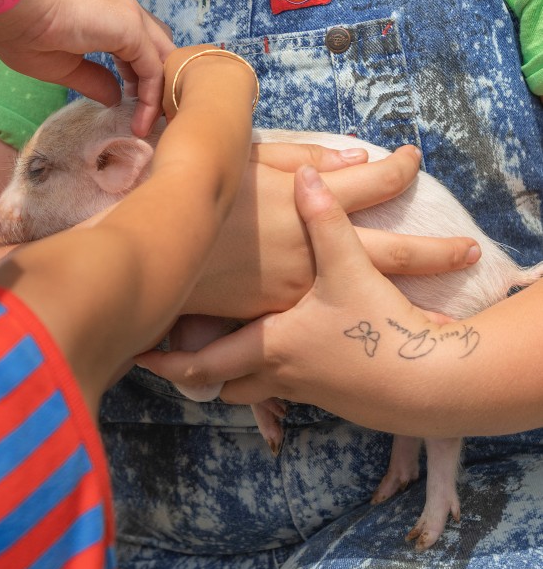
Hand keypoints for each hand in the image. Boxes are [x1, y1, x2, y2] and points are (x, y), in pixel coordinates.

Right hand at [0, 0, 172, 136]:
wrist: (12, 7)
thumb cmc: (23, 32)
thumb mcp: (62, 66)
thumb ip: (93, 79)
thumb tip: (115, 97)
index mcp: (104, 12)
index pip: (138, 43)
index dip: (138, 75)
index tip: (129, 104)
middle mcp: (123, 9)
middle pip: (158, 49)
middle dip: (157, 83)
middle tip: (148, 116)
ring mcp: (130, 16)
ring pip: (161, 58)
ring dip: (158, 93)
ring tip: (148, 125)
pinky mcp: (132, 28)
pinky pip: (153, 69)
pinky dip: (151, 97)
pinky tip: (141, 121)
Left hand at [136, 165, 443, 420]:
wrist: (430, 384)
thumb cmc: (380, 329)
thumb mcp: (350, 268)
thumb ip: (325, 219)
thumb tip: (308, 174)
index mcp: (272, 342)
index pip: (205, 361)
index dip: (169, 362)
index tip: (139, 358)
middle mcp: (280, 370)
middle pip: (222, 381)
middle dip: (193, 373)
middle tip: (163, 361)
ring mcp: (306, 388)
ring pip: (251, 387)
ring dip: (231, 376)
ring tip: (211, 356)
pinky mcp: (332, 394)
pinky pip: (283, 388)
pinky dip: (267, 375)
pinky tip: (276, 356)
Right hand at [190, 143, 479, 317]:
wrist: (150, 238)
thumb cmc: (198, 187)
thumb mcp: (250, 162)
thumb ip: (305, 162)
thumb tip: (355, 160)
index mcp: (309, 200)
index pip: (375, 180)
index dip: (401, 168)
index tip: (415, 160)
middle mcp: (314, 246)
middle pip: (394, 250)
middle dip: (437, 251)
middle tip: (470, 251)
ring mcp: (298, 285)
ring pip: (365, 292)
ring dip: (405, 298)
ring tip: (442, 314)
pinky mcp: (274, 311)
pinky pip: (320, 313)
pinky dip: (348, 318)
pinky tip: (366, 328)